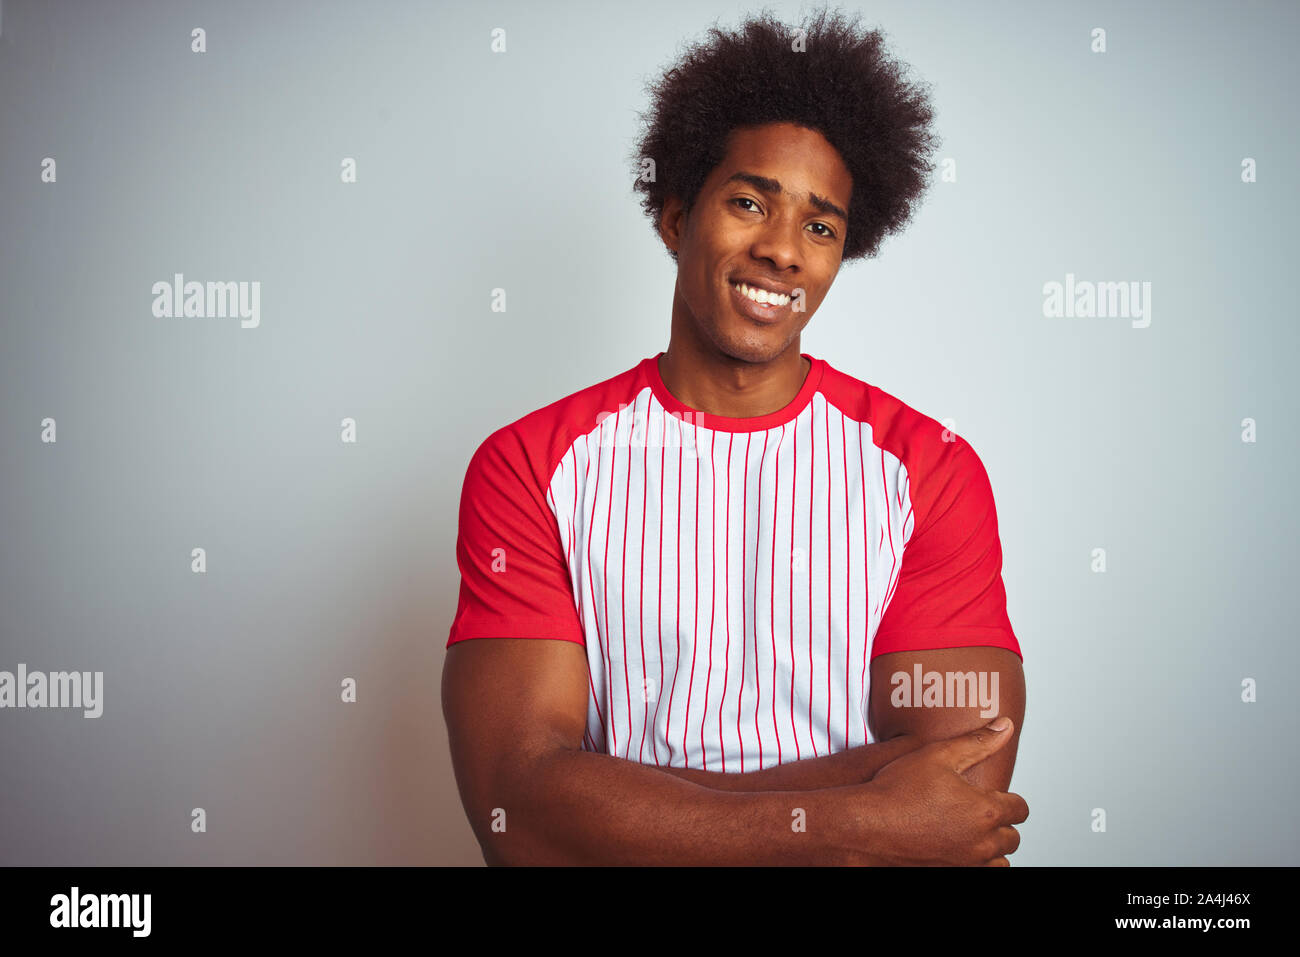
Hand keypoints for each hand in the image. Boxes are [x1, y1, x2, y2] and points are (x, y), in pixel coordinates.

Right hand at [852, 718, 1028, 865]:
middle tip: (979, 811)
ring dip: (992, 848)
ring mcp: (966, 862)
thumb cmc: (899, 789)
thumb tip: (1005, 726)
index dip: (1009, 799)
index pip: (1019, 809)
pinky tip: (957, 847)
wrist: (867, 823)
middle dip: (1001, 824)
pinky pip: (978, 873)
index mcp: (985, 811)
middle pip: (1012, 838)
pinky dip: (975, 862)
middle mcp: (982, 842)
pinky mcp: (949, 873)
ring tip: (971, 831)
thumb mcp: (939, 755)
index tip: (995, 795)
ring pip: (999, 862)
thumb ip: (977, 742)